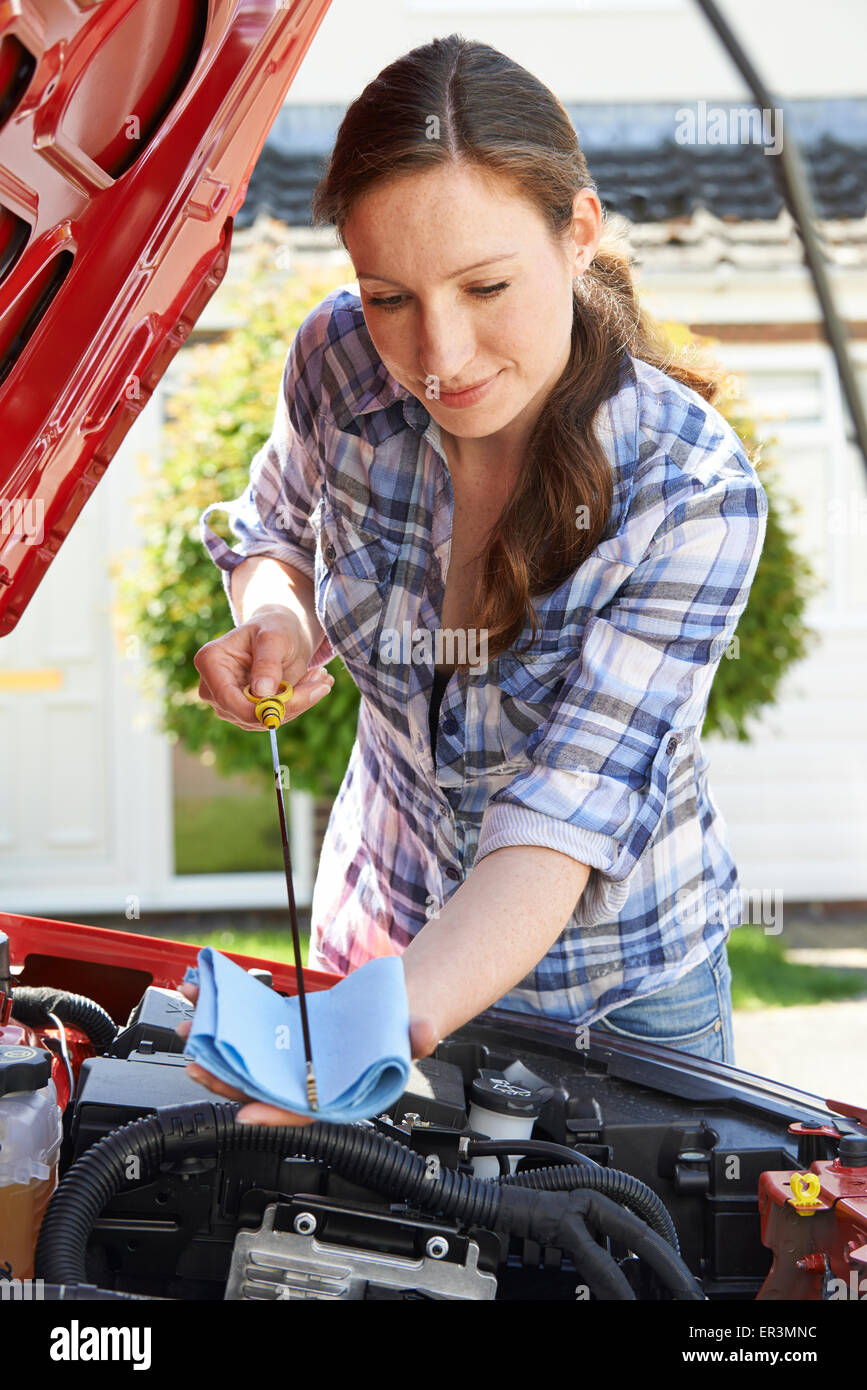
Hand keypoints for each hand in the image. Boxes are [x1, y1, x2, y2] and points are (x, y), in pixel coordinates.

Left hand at [175, 981, 439, 1126]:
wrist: (399, 1006)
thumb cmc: (406, 1031)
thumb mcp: (416, 1034)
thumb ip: (420, 1037)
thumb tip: (424, 1033)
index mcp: (335, 1094)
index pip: (301, 1112)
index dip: (273, 1115)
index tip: (245, 1113)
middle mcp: (308, 1080)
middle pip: (260, 1088)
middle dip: (225, 1079)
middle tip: (198, 1064)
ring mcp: (292, 1057)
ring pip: (247, 1060)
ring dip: (216, 1045)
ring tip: (191, 1025)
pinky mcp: (285, 1034)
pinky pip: (250, 1030)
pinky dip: (226, 1014)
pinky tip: (207, 995)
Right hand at [194, 607, 333, 731]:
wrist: (280, 633)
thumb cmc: (275, 627)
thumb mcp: (275, 637)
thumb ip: (267, 663)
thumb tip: (262, 694)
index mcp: (210, 662)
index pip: (230, 699)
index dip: (263, 708)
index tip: (304, 695)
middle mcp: (212, 687)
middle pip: (248, 714)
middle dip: (290, 703)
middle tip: (324, 679)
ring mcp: (227, 703)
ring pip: (265, 720)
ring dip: (298, 702)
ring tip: (320, 676)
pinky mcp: (245, 713)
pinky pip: (273, 719)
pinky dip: (297, 704)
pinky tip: (313, 684)